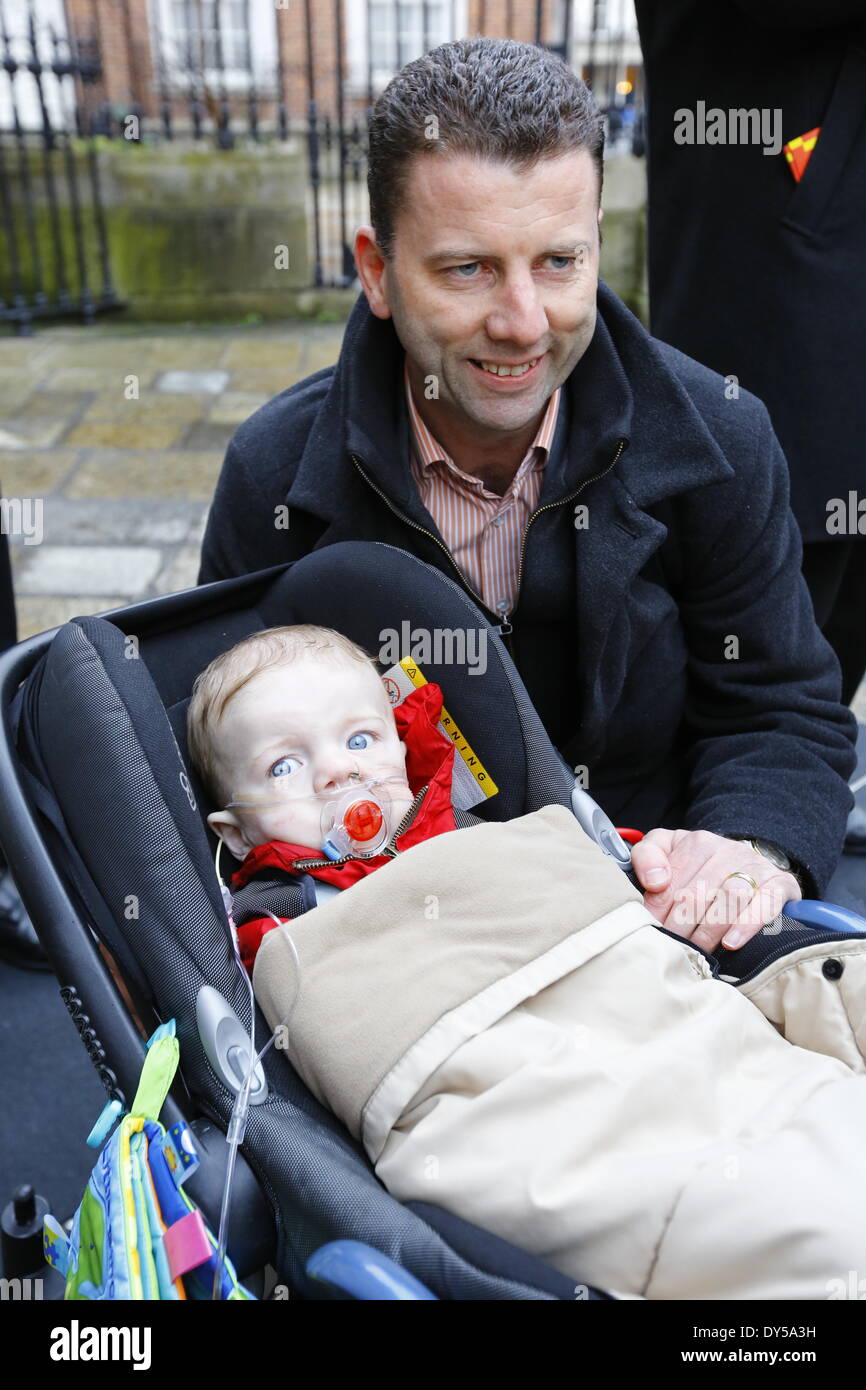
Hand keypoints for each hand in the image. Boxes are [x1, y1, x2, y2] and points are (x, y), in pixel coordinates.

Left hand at [630, 828, 801, 953]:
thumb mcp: (669, 849)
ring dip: (709, 930)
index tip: (652, 931)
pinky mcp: (779, 885)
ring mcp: (755, 868)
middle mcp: (727, 851)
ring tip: (697, 950)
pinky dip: (746, 925)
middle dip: (680, 927)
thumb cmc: (701, 865)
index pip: (671, 882)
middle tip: (672, 948)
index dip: (658, 911)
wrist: (750, 862)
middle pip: (697, 894)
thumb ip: (647, 856)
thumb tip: (655, 881)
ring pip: (729, 899)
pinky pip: (764, 905)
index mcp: (697, 843)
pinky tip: (730, 943)